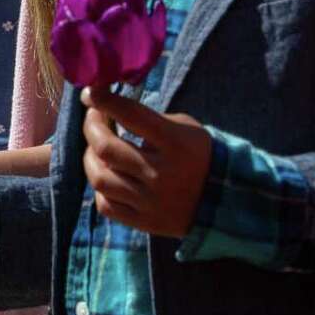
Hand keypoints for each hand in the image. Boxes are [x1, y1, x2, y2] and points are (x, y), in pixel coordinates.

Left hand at [80, 88, 212, 237]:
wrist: (224, 199)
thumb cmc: (198, 154)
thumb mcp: (184, 128)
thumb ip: (147, 119)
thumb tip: (105, 107)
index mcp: (174, 143)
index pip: (130, 115)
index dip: (104, 101)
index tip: (90, 93)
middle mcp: (160, 173)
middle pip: (105, 148)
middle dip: (91, 128)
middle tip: (94, 118)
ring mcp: (151, 201)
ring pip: (100, 178)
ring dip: (91, 159)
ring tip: (97, 150)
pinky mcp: (145, 222)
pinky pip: (106, 205)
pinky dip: (101, 189)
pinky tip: (109, 177)